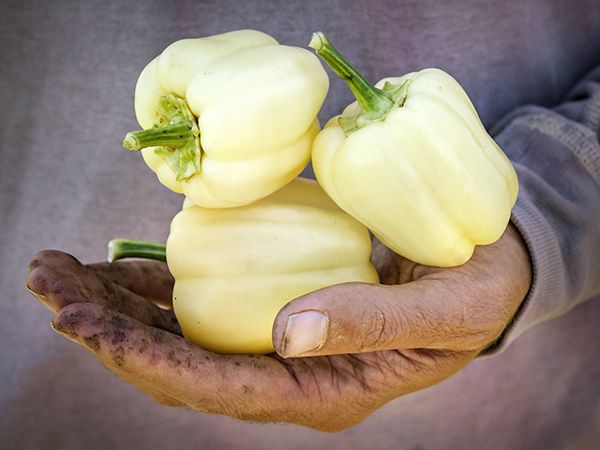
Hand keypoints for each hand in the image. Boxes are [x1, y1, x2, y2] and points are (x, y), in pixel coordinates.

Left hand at [26, 223, 530, 430]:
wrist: (486, 275)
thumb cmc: (473, 295)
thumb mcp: (440, 310)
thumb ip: (369, 322)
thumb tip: (287, 332)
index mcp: (325, 393)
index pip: (219, 388)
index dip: (147, 359)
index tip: (85, 327)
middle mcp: (290, 375)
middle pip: (180, 365)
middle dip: (106, 331)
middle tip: (46, 287)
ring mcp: (280, 343)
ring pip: (180, 336)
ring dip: (117, 307)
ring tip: (59, 276)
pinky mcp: (277, 306)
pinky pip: (204, 305)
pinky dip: (157, 288)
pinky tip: (119, 270)